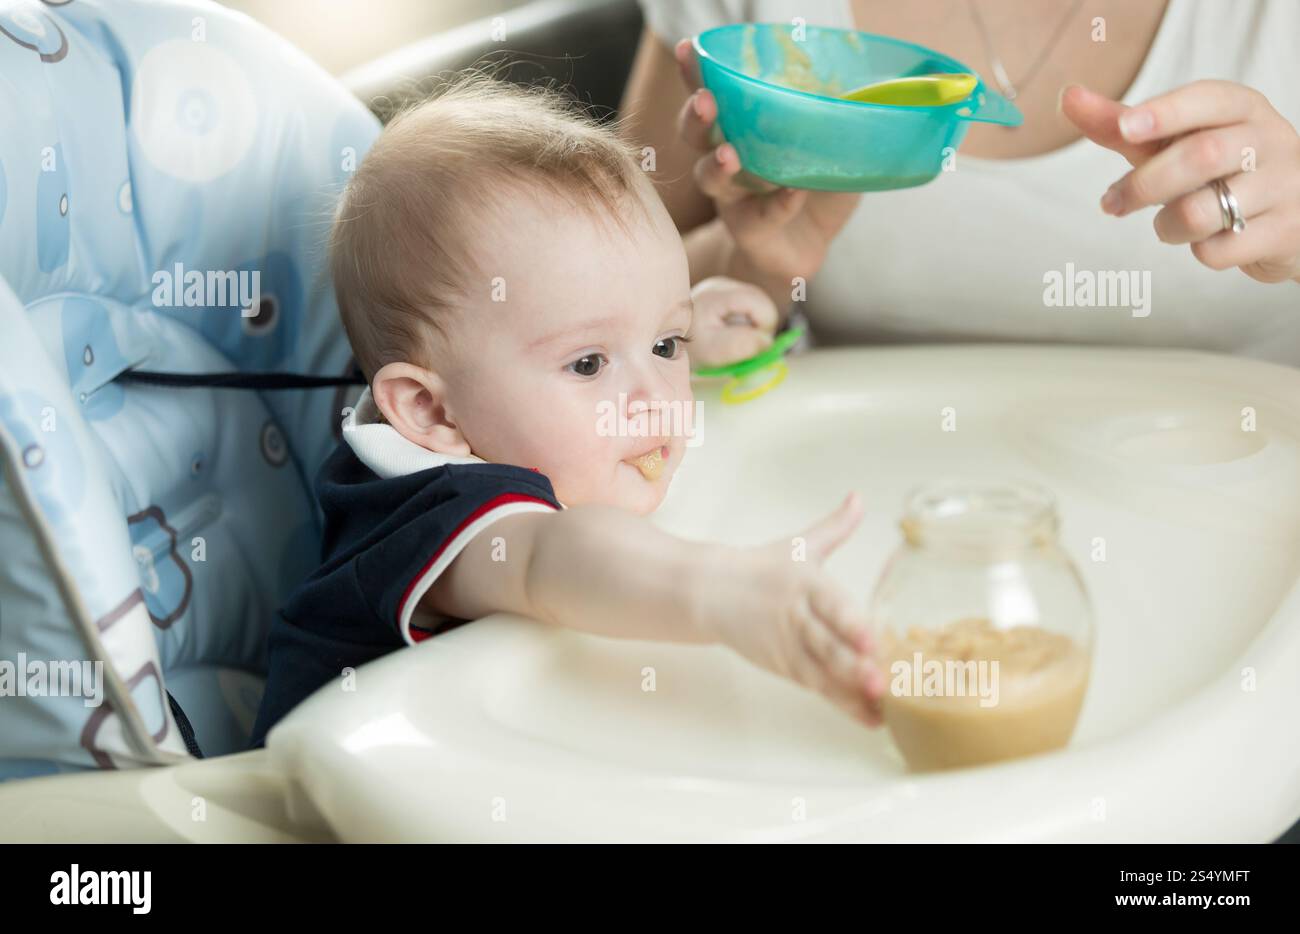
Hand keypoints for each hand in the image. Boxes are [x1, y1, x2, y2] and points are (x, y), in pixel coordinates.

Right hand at [673, 39, 861, 296]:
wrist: (809, 245)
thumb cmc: (811, 187)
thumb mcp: (829, 146)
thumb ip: (833, 121)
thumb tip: (864, 91)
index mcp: (738, 130)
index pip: (711, 95)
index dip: (695, 74)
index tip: (687, 50)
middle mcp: (725, 162)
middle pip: (697, 135)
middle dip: (697, 115)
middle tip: (706, 101)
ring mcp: (733, 200)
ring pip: (710, 179)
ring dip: (718, 165)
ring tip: (729, 154)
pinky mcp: (749, 232)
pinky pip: (759, 217)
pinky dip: (778, 203)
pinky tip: (794, 192)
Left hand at [686, 275, 779, 366]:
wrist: (664, 340)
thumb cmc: (688, 347)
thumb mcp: (711, 352)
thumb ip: (739, 346)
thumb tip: (768, 341)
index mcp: (719, 296)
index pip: (762, 306)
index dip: (765, 329)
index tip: (752, 347)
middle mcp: (722, 284)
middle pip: (763, 303)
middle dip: (760, 328)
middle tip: (743, 346)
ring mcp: (723, 286)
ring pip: (758, 305)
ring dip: (753, 326)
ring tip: (732, 340)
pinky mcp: (724, 292)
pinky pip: (748, 306)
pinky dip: (745, 322)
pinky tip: (728, 332)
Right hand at [691, 492, 885, 726]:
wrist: (709, 592)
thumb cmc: (762, 568)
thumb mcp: (798, 546)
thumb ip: (835, 527)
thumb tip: (859, 498)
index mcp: (804, 582)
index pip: (830, 604)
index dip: (850, 623)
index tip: (871, 638)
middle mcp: (795, 616)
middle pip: (825, 644)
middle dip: (853, 666)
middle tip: (880, 681)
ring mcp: (786, 646)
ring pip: (821, 673)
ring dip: (850, 691)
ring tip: (879, 706)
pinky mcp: (782, 667)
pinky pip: (816, 688)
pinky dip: (842, 703)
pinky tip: (870, 716)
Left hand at [1064, 81, 1299, 283]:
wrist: (1290, 215)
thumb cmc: (1218, 171)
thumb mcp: (1173, 143)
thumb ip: (1123, 126)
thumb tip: (1068, 97)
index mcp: (1242, 109)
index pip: (1208, 99)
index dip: (1165, 112)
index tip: (1127, 125)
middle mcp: (1270, 140)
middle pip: (1200, 156)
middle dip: (1145, 184)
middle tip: (1112, 204)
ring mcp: (1284, 186)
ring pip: (1204, 210)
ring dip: (1167, 225)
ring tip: (1169, 223)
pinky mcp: (1285, 233)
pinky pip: (1220, 250)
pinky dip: (1199, 250)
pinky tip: (1210, 240)